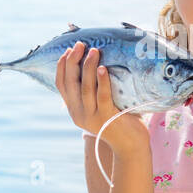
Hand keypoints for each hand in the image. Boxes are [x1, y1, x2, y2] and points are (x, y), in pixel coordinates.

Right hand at [55, 40, 148, 154]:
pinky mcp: (107, 118)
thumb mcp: (100, 107)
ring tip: (94, 51)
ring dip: (88, 67)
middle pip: (70, 83)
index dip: (62, 66)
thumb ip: (93, 92)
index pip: (61, 85)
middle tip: (80, 45)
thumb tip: (97, 63)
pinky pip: (102, 96)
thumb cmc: (119, 122)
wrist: (130, 147)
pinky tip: (103, 68)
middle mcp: (79, 114)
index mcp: (74, 110)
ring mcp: (92, 117)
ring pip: (85, 87)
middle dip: (73, 61)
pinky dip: (102, 81)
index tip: (68, 50)